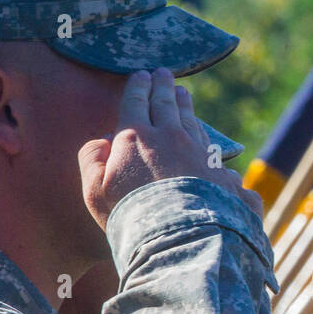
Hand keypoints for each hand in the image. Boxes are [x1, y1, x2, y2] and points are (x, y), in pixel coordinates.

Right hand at [78, 68, 260, 227]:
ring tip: (183, 94)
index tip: (140, 75)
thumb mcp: (96, 193)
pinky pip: (212, 147)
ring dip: (186, 105)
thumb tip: (102, 141)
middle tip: (163, 73)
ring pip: (192, 121)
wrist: (181, 240)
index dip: (137, 87)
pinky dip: (205, 137)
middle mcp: (171, 138)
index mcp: (136, 138)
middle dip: (163, 86)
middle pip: (167, 104)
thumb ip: (92, 162)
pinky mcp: (220, 172)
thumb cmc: (130, 219)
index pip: (135, 103)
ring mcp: (199, 153)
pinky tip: (206, 137)